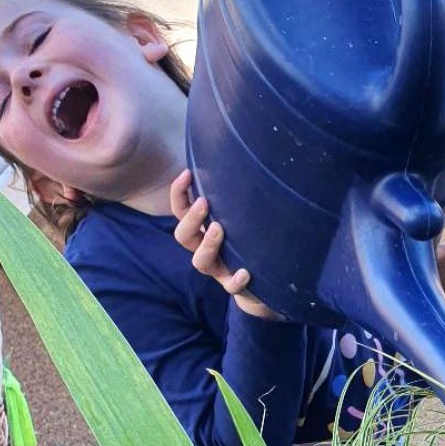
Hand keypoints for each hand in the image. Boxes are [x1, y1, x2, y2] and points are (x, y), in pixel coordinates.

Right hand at [170, 171, 281, 319]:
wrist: (265, 283)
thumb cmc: (249, 241)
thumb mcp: (240, 216)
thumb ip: (234, 196)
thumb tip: (239, 158)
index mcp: (202, 230)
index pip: (180, 211)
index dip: (178, 193)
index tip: (187, 173)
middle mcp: (205, 249)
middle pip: (183, 236)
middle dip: (191, 219)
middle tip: (205, 203)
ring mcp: (219, 269)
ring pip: (200, 262)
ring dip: (207, 245)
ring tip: (219, 230)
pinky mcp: (234, 285)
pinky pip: (230, 286)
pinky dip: (236, 280)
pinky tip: (245, 272)